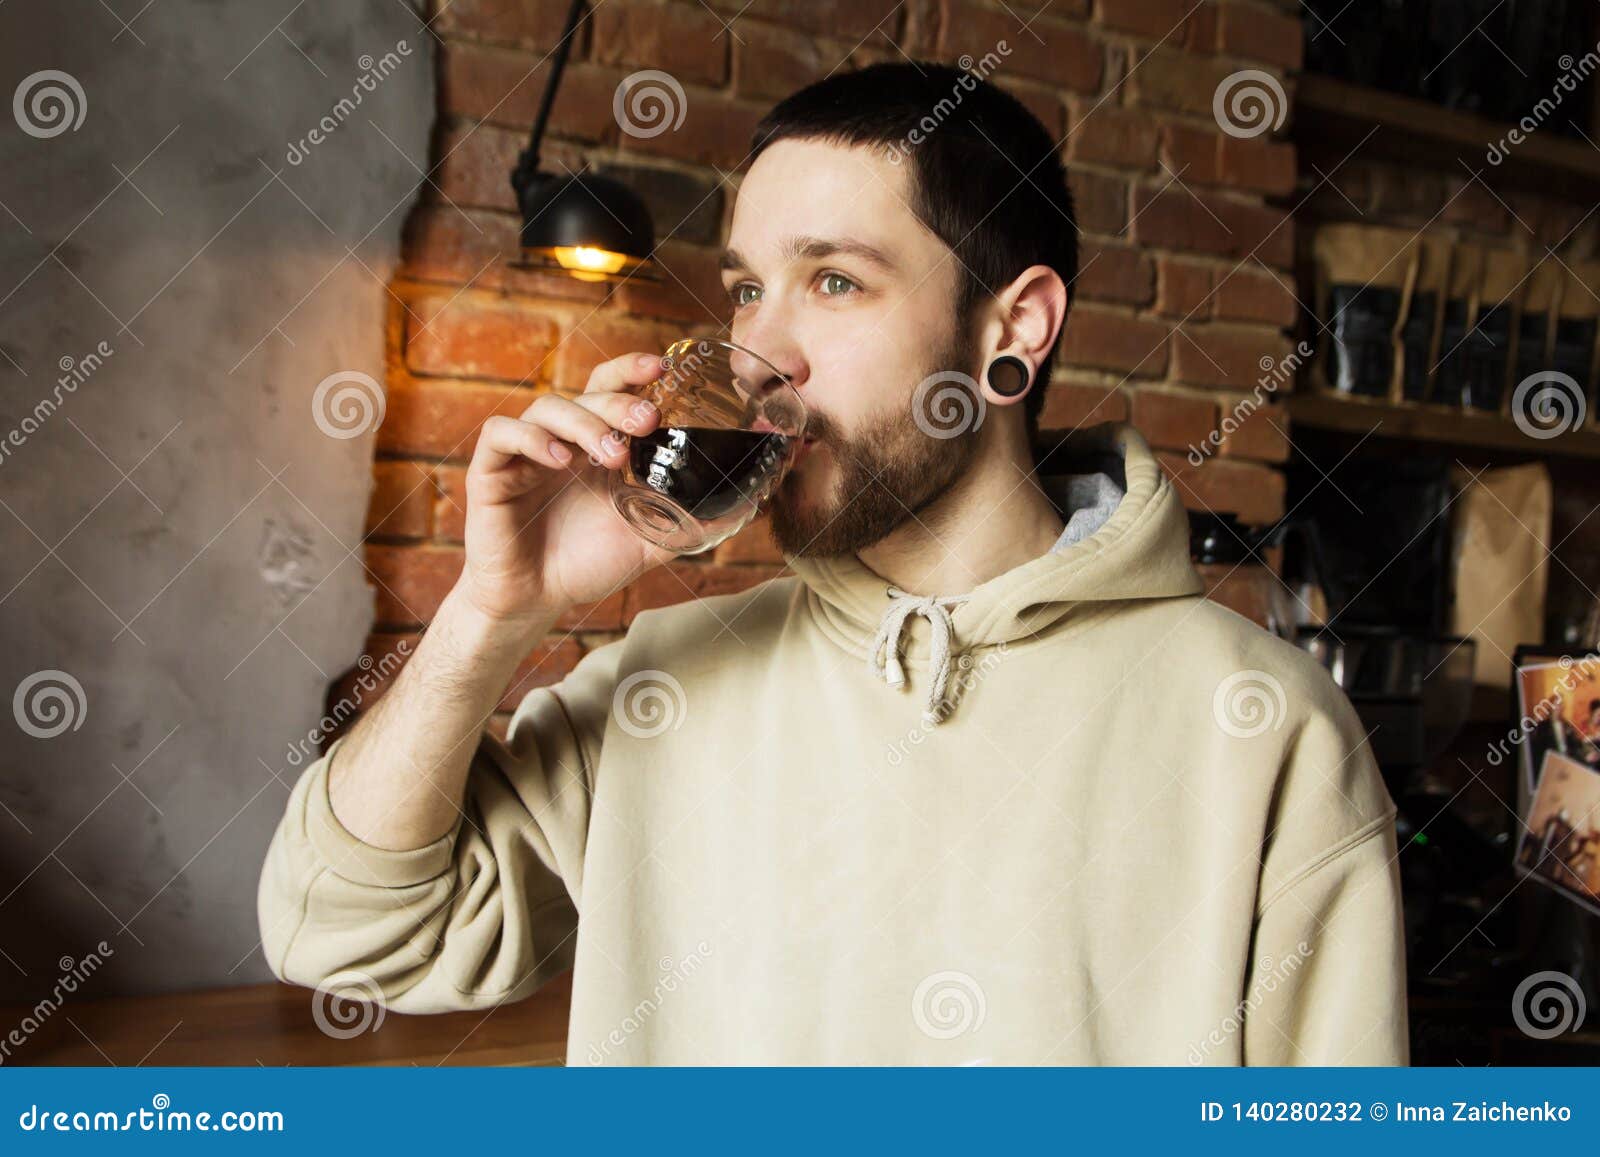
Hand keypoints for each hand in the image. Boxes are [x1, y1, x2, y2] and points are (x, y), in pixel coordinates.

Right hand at [457, 352, 675, 622]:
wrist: (535, 601)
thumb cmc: (586, 565)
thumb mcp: (648, 542)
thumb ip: (692, 522)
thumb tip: (749, 505)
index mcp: (597, 444)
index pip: (613, 389)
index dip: (632, 371)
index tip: (663, 368)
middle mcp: (563, 439)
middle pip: (586, 392)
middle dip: (619, 400)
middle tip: (648, 420)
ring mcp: (525, 452)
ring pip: (548, 407)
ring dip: (583, 423)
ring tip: (611, 455)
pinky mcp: (491, 470)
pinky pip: (502, 434)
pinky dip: (531, 438)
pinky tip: (559, 459)